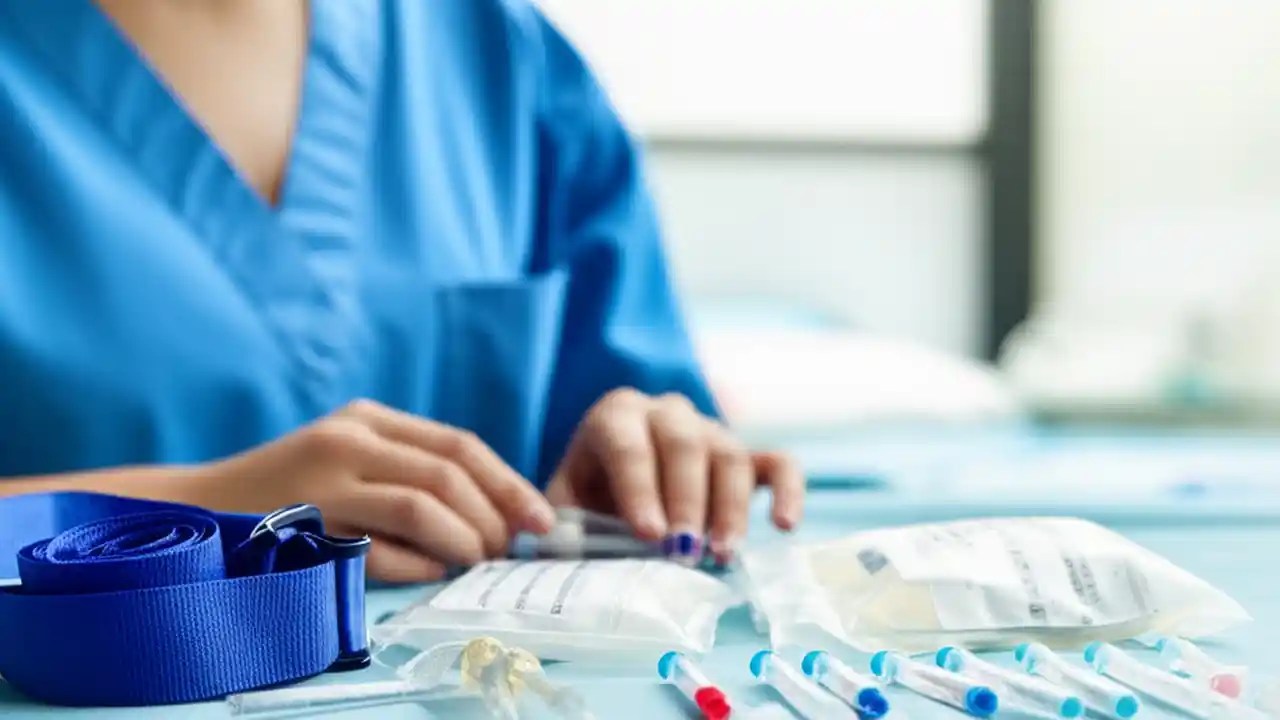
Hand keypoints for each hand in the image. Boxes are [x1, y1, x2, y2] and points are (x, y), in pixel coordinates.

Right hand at [193, 400, 555, 581]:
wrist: (197, 508)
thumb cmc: (289, 491)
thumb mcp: (351, 459)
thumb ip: (411, 470)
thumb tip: (498, 513)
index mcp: (367, 418)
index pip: (458, 445)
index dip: (507, 482)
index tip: (540, 519)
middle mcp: (348, 439)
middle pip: (448, 474)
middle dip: (492, 517)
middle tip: (506, 550)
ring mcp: (323, 482)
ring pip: (423, 506)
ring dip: (463, 541)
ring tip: (474, 562)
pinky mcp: (304, 525)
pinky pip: (382, 549)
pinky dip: (419, 565)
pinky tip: (430, 573)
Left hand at [544, 389, 803, 561]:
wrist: (619, 487)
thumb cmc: (591, 498)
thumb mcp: (566, 505)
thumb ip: (562, 524)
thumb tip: (555, 547)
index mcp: (616, 416)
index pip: (628, 445)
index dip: (638, 489)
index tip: (647, 533)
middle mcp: (667, 413)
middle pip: (683, 445)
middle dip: (685, 501)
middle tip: (683, 551)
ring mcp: (711, 430)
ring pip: (730, 455)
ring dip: (729, 507)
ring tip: (722, 554)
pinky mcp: (749, 456)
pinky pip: (778, 463)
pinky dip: (789, 491)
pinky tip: (785, 526)